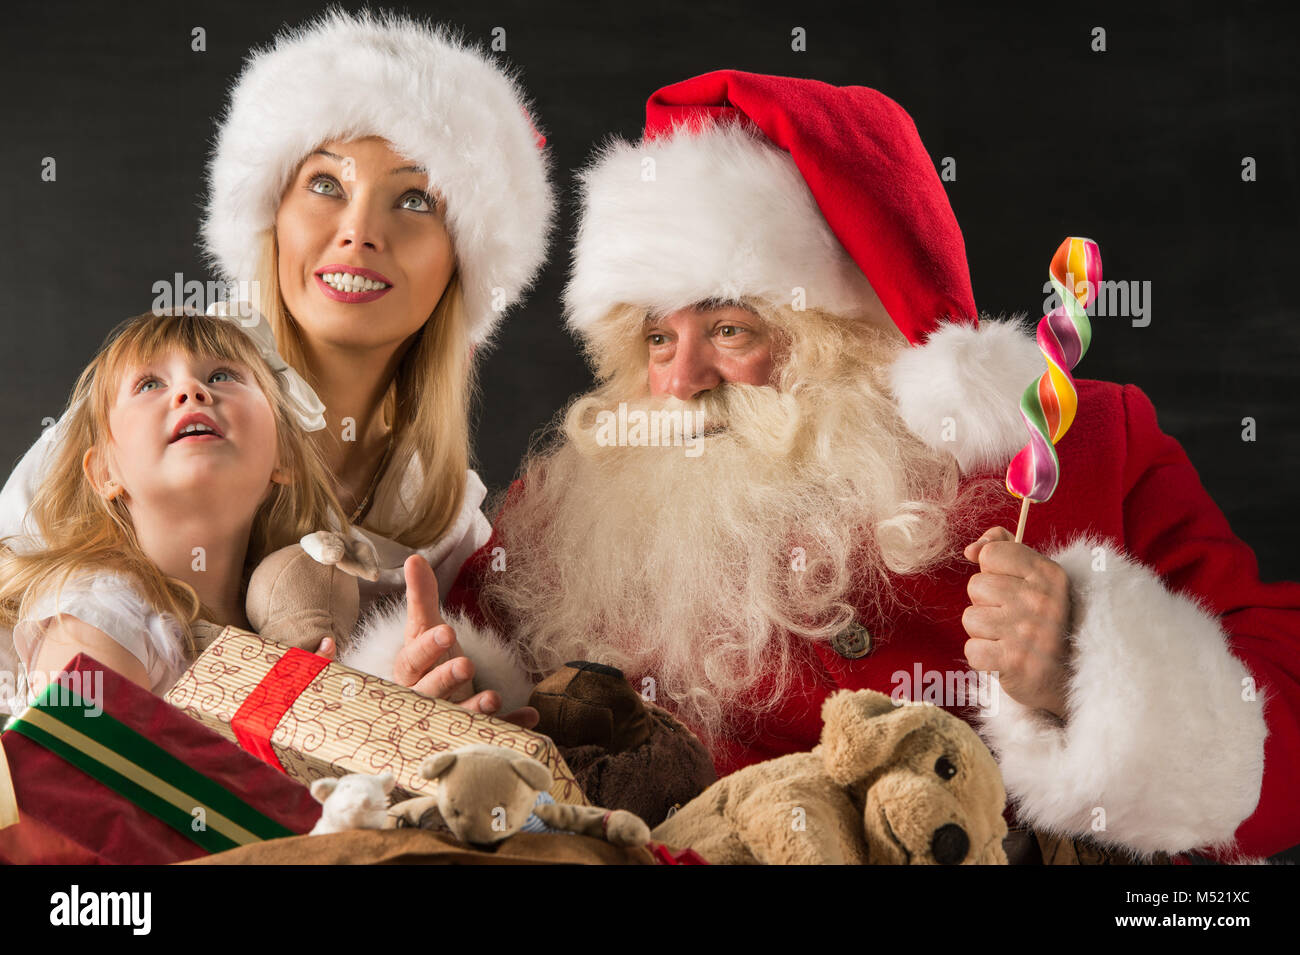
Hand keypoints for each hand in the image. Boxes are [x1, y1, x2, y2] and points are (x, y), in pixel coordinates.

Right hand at [390, 555, 539, 728]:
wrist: (433, 708)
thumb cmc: (430, 664)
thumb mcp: (426, 631)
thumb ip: (422, 598)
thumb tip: (414, 558)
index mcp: (411, 672)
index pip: (413, 660)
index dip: (427, 647)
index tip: (446, 630)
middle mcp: (425, 699)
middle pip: (430, 691)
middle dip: (447, 678)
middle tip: (466, 665)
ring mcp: (448, 718)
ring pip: (457, 716)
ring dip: (476, 708)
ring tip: (493, 697)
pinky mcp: (472, 733)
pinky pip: (491, 731)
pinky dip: (510, 725)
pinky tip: (531, 714)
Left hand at [962, 526, 1072, 719]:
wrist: (1065, 678)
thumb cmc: (1042, 620)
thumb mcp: (1035, 578)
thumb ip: (1004, 549)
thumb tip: (971, 549)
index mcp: (1049, 574)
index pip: (991, 553)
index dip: (992, 572)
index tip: (1011, 588)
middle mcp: (1041, 600)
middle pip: (976, 586)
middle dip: (985, 604)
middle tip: (1011, 619)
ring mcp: (1028, 631)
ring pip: (970, 618)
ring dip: (983, 632)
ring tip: (1008, 638)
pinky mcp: (1014, 661)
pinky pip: (972, 650)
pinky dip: (982, 657)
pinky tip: (1003, 658)